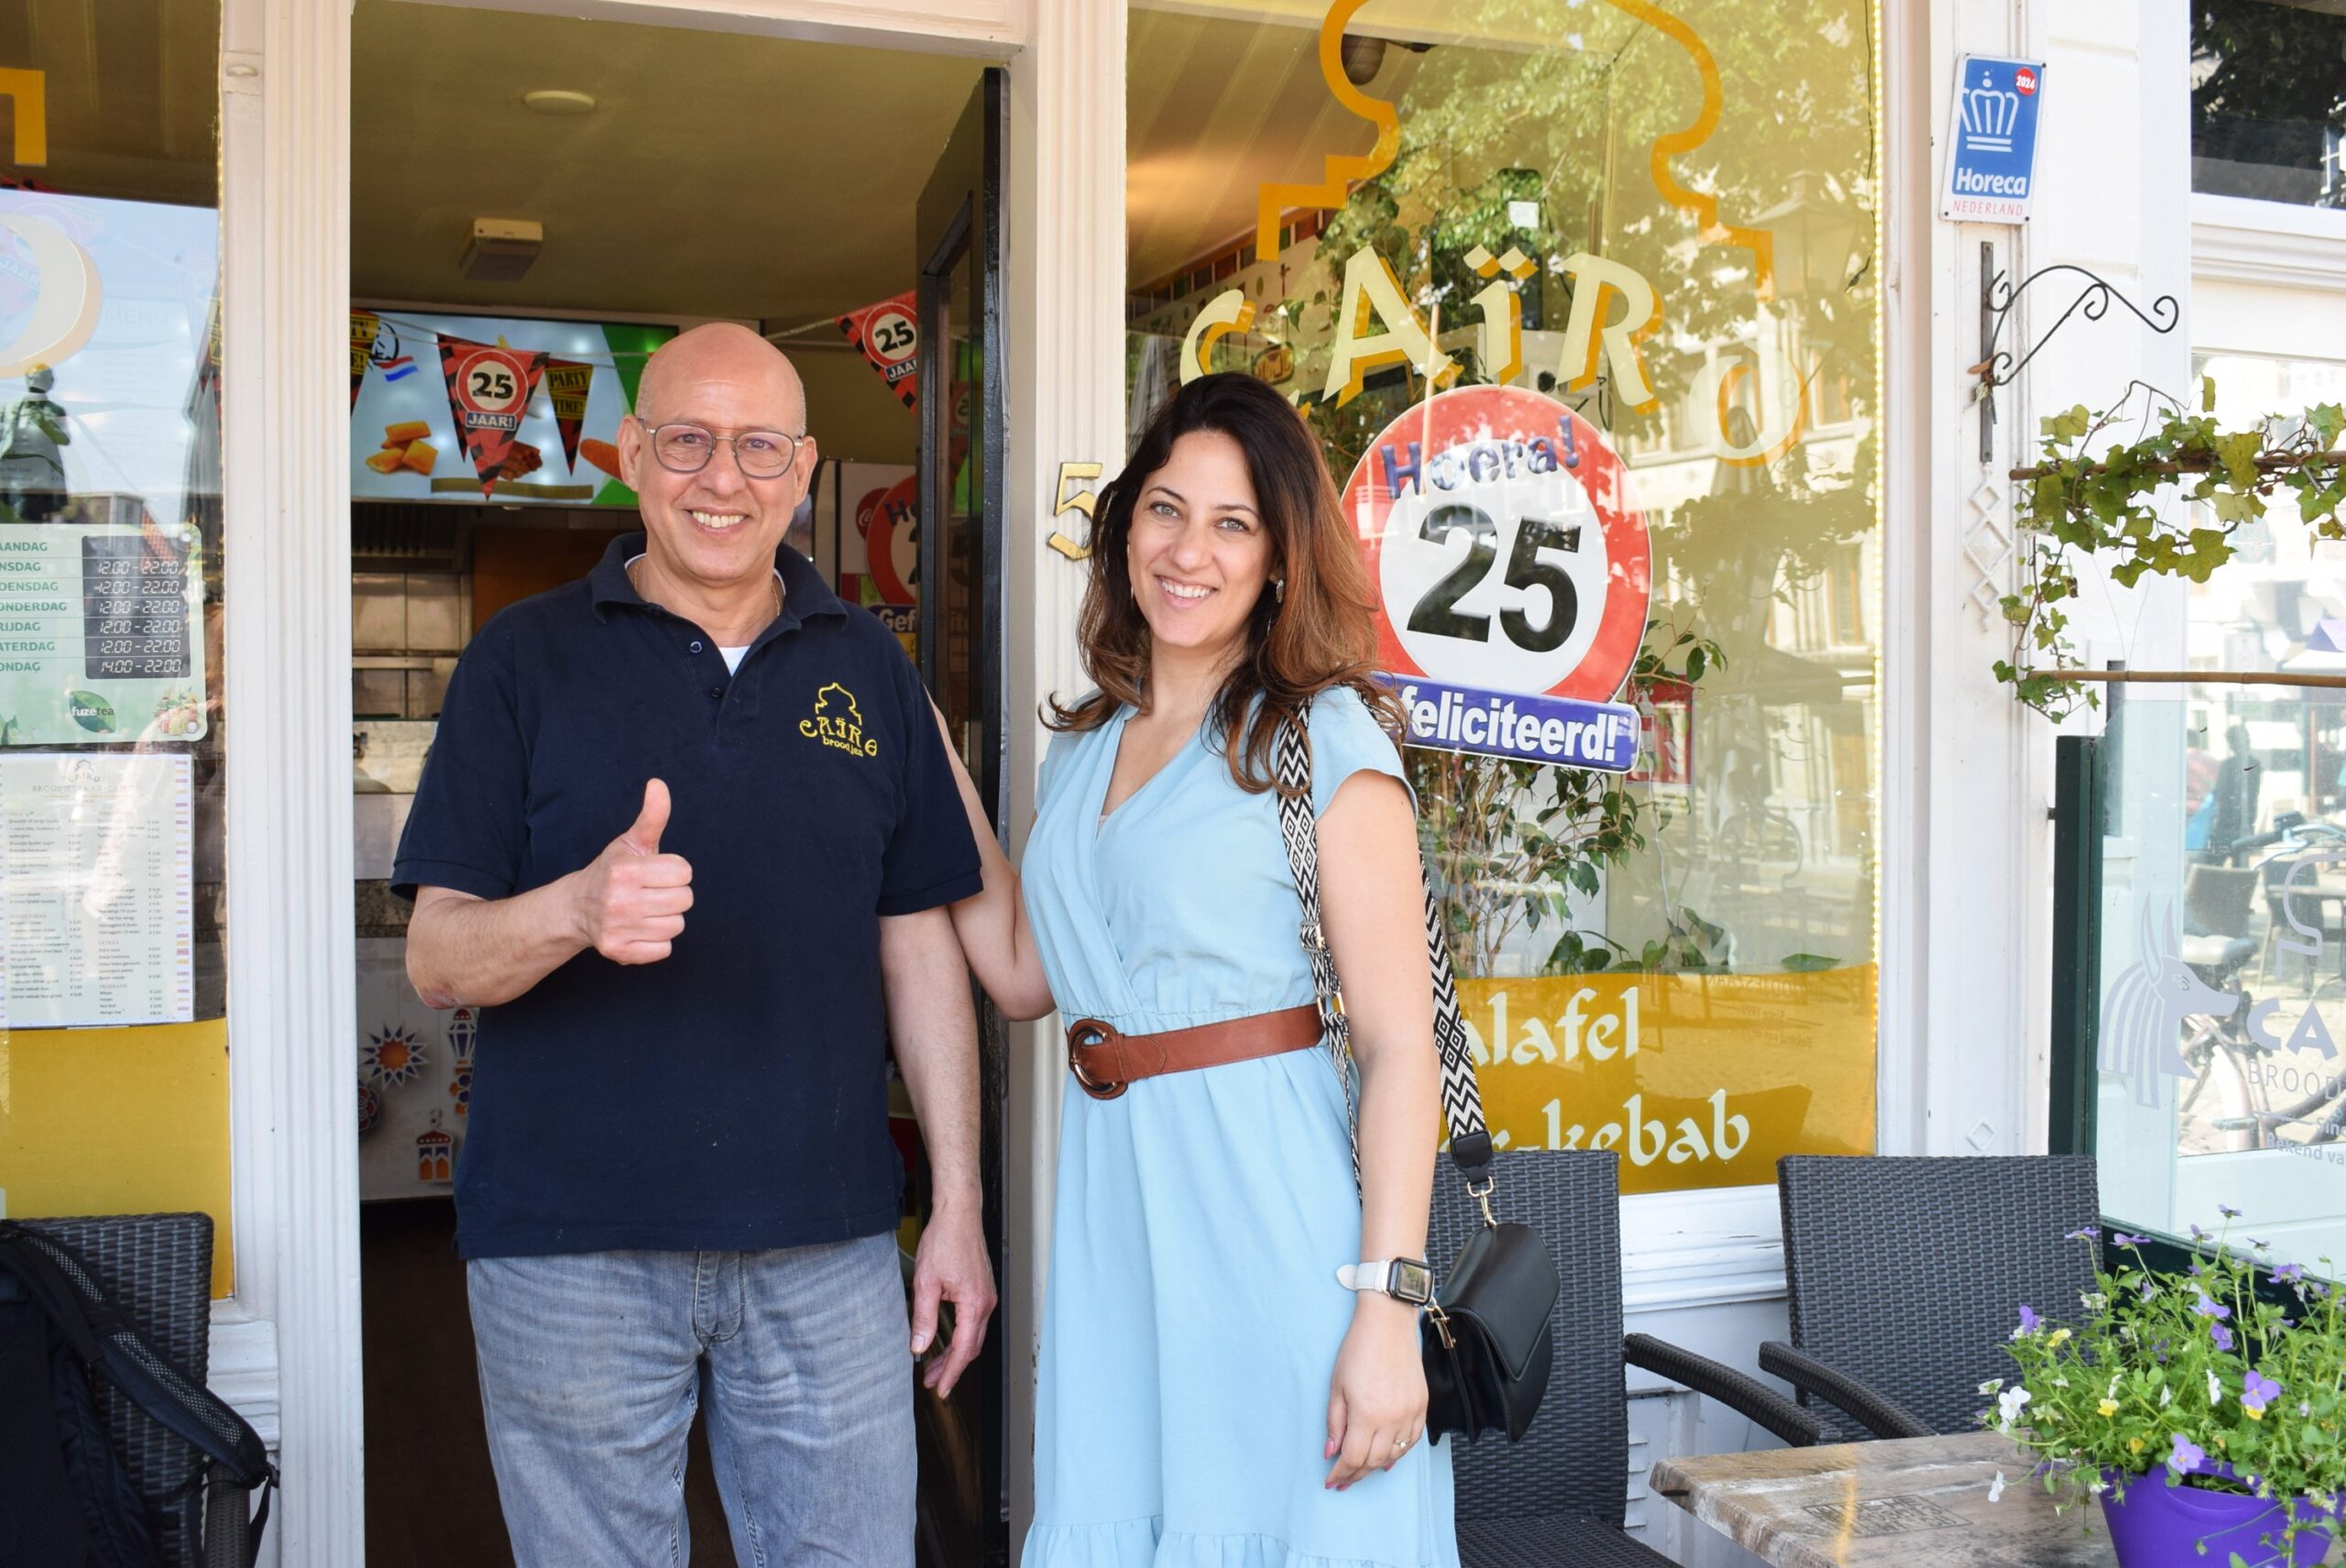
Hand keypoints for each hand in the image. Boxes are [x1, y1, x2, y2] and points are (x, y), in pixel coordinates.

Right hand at [572, 779, 693, 963]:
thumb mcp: (631, 842)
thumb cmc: (612, 871)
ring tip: (644, 910)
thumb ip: (652, 816)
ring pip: (677, 925)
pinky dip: (656, 941)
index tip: (654, 873)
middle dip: (672, 894)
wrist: (578, 908)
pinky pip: (665, 949)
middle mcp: (619, 900)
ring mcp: (618, 928)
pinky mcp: (619, 952)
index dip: (674, 871)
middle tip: (650, 892)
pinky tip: (639, 929)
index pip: (685, 873)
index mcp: (625, 870)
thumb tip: (658, 784)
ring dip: (666, 918)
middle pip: (685, 900)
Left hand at [909, 1200, 996, 1397]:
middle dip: (952, 1367)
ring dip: (955, 1353)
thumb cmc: (945, 1241)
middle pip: (971, 1347)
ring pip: (973, 1336)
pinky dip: (961, 1336)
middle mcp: (986, 1303)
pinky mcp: (982, 1290)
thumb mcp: (926, 1283)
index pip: (964, 1350)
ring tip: (934, 1365)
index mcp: (974, 1304)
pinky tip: (946, 1339)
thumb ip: (924, 1318)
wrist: (958, 1215)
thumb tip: (919, 1347)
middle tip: (932, 1381)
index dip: (951, 1373)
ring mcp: (986, 1296)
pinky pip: (974, 1322)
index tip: (940, 1388)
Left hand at [1324, 1295, 1428, 1489]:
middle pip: (1373, 1461)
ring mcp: (1410, 1413)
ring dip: (1376, 1466)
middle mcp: (1392, 1418)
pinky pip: (1412, 1440)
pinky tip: (1389, 1458)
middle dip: (1356, 1474)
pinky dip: (1399, 1452)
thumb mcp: (1337, 1386)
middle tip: (1343, 1480)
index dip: (1340, 1473)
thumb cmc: (1357, 1350)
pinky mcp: (1422, 1406)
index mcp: (1367, 1414)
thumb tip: (1331, 1452)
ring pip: (1394, 1454)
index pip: (1353, 1457)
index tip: (1330, 1481)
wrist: (1388, 1324)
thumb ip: (1334, 1423)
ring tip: (1361, 1471)